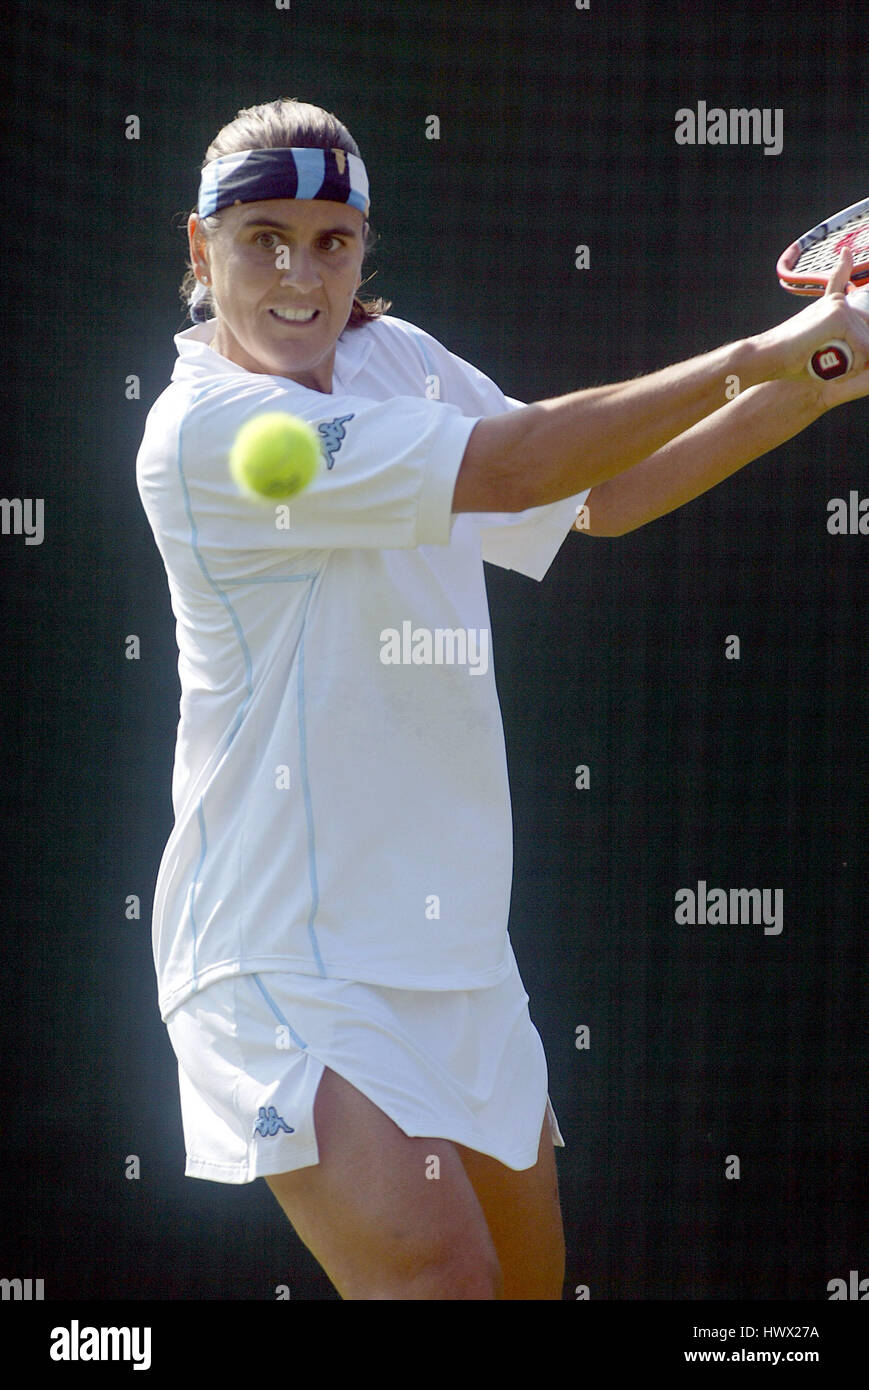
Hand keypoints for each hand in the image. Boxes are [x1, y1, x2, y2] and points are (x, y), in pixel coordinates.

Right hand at [755, 247, 868, 404]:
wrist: (768, 356)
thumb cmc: (791, 359)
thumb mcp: (821, 348)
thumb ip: (844, 345)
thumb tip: (856, 318)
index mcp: (836, 305)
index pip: (866, 329)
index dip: (860, 354)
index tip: (847, 366)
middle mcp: (840, 301)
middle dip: (856, 362)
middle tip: (831, 372)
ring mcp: (839, 307)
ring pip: (868, 345)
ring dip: (853, 367)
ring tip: (830, 373)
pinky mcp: (838, 318)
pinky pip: (863, 349)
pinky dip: (851, 367)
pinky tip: (832, 373)